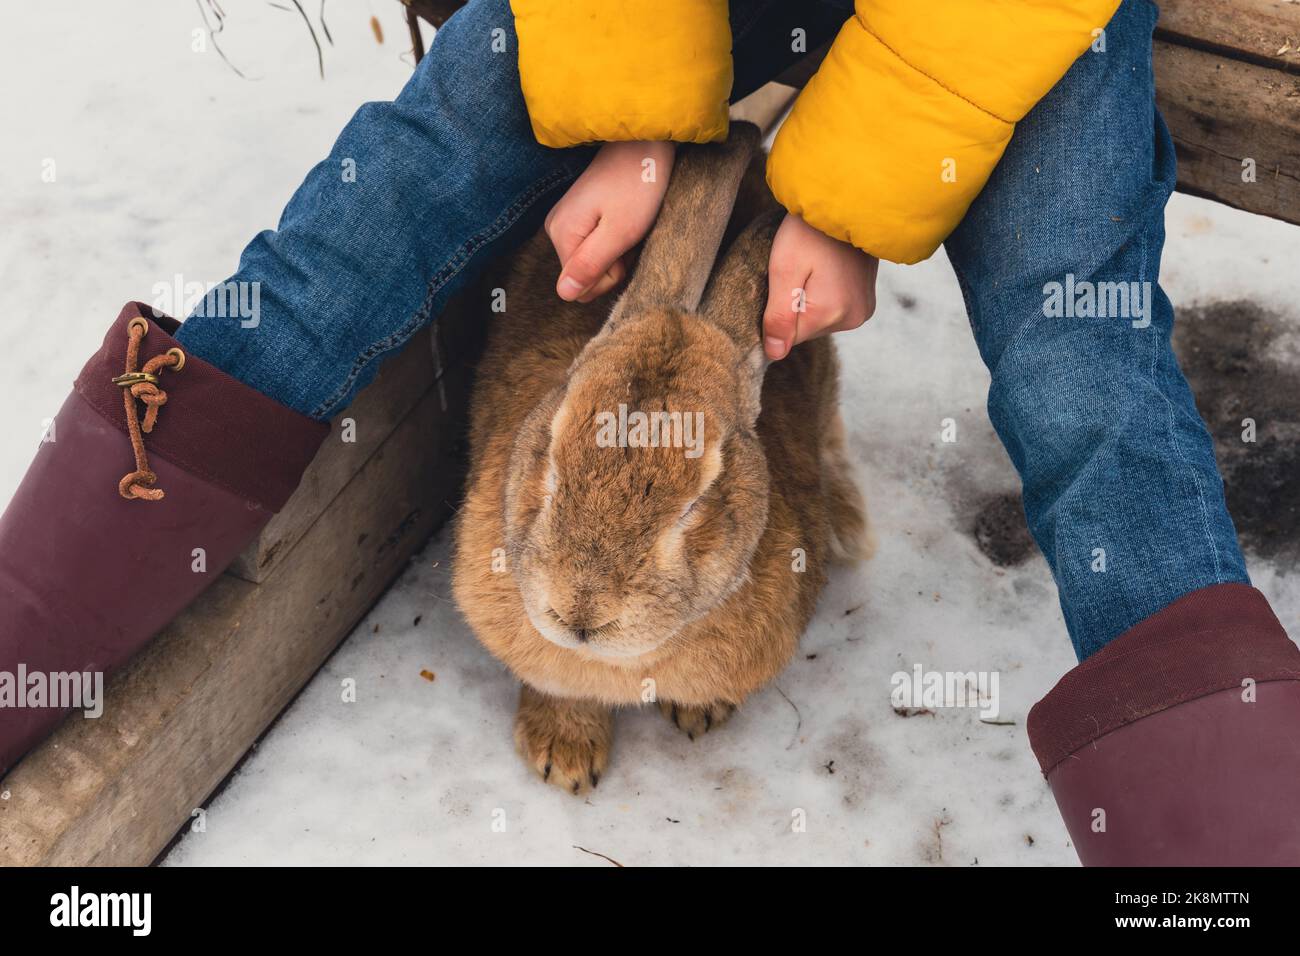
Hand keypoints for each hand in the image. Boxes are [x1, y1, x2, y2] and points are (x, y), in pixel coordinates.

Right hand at [546, 140, 675, 302]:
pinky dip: (615, 238)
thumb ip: (590, 266)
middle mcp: (556, 228)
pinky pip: (595, 243)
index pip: (581, 288)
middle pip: (584, 275)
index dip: (610, 275)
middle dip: (613, 263)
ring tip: (629, 224)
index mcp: (562, 235)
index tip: (623, 247)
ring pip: (592, 260)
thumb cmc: (636, 185)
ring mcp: (566, 219)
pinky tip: (625, 219)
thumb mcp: (619, 233)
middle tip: (629, 235)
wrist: (643, 143)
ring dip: (617, 250)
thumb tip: (564, 295)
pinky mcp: (578, 213)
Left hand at [762, 213, 878, 359]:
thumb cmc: (811, 230)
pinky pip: (833, 310)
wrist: (849, 202)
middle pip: (805, 329)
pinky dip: (823, 295)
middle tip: (797, 270)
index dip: (775, 313)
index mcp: (830, 313)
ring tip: (813, 267)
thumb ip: (778, 316)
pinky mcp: (866, 302)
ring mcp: (863, 310)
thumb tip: (774, 354)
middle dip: (793, 305)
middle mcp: (852, 318)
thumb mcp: (785, 269)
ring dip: (808, 300)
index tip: (780, 283)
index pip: (787, 337)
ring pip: (818, 320)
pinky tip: (825, 271)